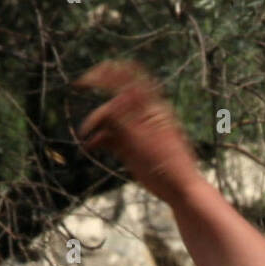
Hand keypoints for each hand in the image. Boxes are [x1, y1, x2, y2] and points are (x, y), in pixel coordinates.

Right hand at [73, 60, 202, 202]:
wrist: (180, 190)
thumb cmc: (169, 164)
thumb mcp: (144, 139)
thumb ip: (126, 120)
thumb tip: (110, 101)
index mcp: (151, 107)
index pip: (128, 80)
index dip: (106, 75)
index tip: (87, 79)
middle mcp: (142, 116)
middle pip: (114, 104)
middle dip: (99, 112)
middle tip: (85, 123)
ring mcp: (135, 132)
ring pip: (110, 121)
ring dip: (96, 125)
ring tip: (84, 136)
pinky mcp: (130, 148)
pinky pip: (110, 138)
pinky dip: (98, 140)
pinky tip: (89, 146)